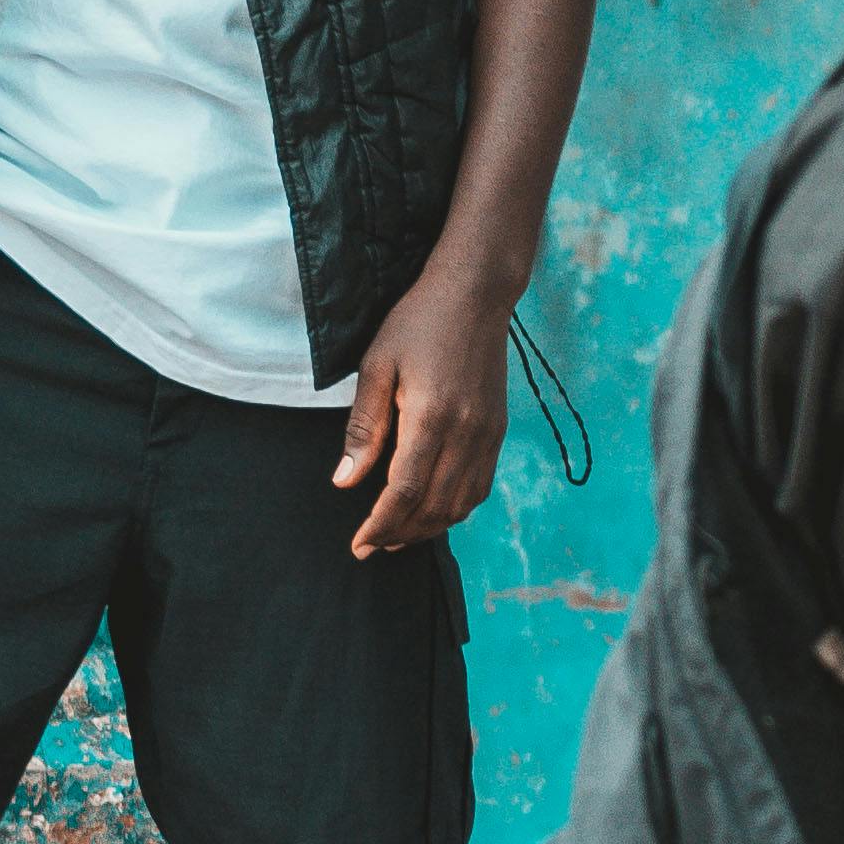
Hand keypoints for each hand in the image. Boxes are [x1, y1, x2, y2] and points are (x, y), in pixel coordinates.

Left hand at [334, 259, 513, 561]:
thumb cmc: (418, 324)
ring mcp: (487, 435)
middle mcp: (466, 434)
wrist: (475, 296)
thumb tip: (345, 480)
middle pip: (433, 507)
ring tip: (397, 536)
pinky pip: (479, 487)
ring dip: (428, 528)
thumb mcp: (377, 367)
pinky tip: (432, 512)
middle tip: (371, 547)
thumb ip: (364, 428)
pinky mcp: (497, 432)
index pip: (404, 491)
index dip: (380, 525)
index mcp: (431, 417)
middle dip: (399, 534)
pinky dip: (455, 510)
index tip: (359, 545)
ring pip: (460, 504)